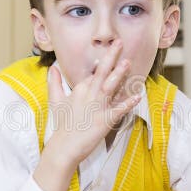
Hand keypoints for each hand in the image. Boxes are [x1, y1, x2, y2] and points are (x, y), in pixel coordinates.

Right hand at [33, 40, 141, 190]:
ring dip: (119, 74)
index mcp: (79, 90)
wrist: (64, 147)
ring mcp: (96, 107)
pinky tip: (137, 96)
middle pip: (101, 72)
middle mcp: (88, 95)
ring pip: (109, 86)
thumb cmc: (62, 125)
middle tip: (119, 42)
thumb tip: (53, 68)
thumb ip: (55, 83)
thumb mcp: (55, 101)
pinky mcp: (104, 121)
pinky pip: (118, 110)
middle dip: (111, 57)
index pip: (93, 73)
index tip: (112, 51)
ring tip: (128, 62)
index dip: (104, 63)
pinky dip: (128, 103)